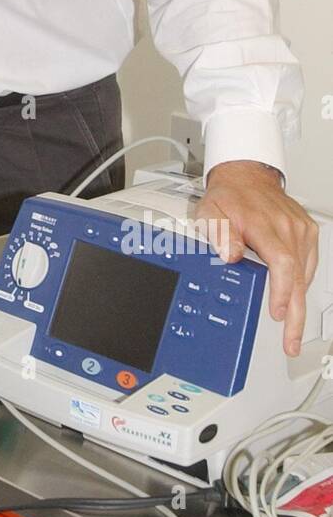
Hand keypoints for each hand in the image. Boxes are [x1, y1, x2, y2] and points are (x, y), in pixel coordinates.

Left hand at [195, 160, 318, 356]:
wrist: (246, 175)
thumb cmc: (229, 196)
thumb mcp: (209, 212)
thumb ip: (218, 234)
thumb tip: (228, 255)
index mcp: (263, 225)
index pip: (281, 262)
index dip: (282, 291)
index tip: (278, 312)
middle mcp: (287, 227)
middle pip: (298, 277)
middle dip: (296, 314)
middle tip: (291, 340)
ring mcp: (299, 230)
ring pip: (304, 274)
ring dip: (298, 302)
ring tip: (291, 327)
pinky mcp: (307, 233)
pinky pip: (308, 265)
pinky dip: (300, 283)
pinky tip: (292, 296)